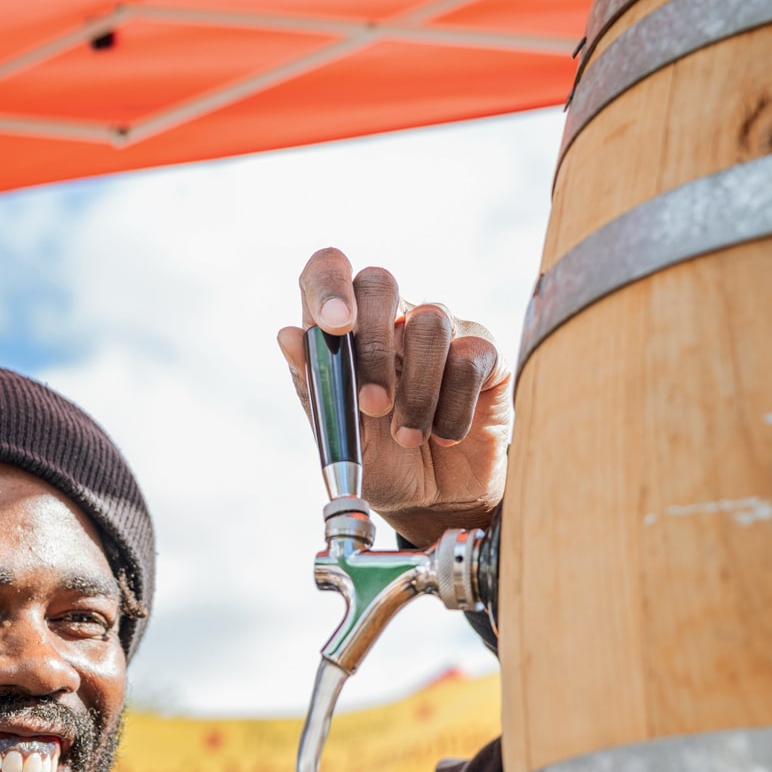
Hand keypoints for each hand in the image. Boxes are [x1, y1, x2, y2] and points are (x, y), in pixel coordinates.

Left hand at [278, 249, 509, 544]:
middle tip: (372, 405)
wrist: (435, 500)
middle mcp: (392, 318)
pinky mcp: (483, 353)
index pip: (329, 271)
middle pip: (379, 281)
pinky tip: (446, 434)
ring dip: (416, 393)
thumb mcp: (339, 435)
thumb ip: (316, 387)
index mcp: (345, 329)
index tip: (335, 326)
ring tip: (408, 439)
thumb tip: (287, 335)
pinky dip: (452, 408)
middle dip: (372, 346)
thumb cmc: (381, 462)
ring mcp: (442, 330)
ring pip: (429, 323)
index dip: (328, 284)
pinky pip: (468, 359)